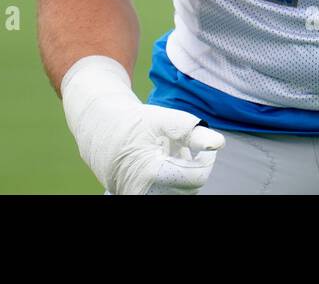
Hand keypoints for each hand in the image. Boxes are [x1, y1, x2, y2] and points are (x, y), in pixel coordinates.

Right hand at [61, 55, 224, 194]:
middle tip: (180, 145)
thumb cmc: (134, 122)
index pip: (195, 179)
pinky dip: (169, 180)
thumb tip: (218, 143)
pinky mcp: (134, 199)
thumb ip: (192, 131)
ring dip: (180, 175)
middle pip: (187, 189)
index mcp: (150, 172)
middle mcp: (141, 192)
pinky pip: (163, 194)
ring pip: (177, 194)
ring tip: (167, 153)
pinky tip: (161, 162)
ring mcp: (136, 198)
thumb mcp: (164, 119)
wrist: (99, 128)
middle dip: (191, 167)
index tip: (203, 146)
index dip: (206, 161)